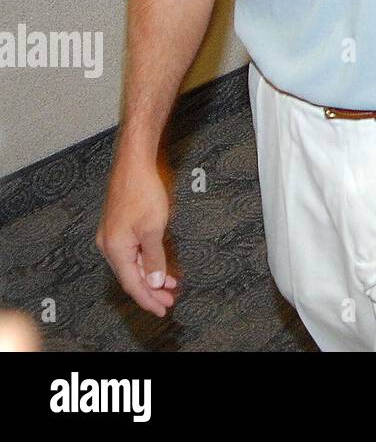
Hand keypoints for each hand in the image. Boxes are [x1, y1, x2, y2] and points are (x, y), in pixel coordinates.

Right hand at [96, 152, 178, 317]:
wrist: (134, 164)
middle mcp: (109, 245)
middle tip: (169, 301)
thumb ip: (153, 257)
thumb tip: (154, 280)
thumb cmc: (142, 192)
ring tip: (169, 286)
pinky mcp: (120, 226)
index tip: (162, 309)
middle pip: (131, 276)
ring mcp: (113, 235)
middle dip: (151, 290)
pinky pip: (133, 251)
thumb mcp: (153, 228)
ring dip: (151, 275)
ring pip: (132, 264)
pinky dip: (147, 260)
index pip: (132, 283)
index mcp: (115, 249)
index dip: (148, 298)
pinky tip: (159, 264)